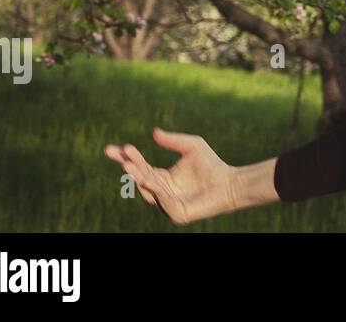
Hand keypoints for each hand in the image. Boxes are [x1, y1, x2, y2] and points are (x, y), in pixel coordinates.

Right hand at [104, 128, 236, 224]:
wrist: (230, 182)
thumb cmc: (212, 164)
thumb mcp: (192, 146)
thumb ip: (173, 140)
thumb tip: (154, 132)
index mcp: (162, 178)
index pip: (141, 167)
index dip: (128, 158)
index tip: (115, 148)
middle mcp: (161, 192)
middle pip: (141, 179)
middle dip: (130, 167)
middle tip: (123, 155)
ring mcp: (168, 204)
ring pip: (148, 191)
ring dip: (138, 178)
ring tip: (129, 166)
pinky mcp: (177, 213)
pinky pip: (164, 202)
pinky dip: (155, 191)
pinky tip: (148, 179)